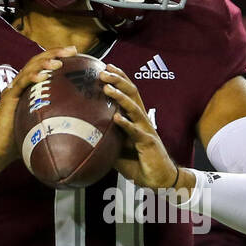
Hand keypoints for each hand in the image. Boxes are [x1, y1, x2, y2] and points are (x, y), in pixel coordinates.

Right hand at [0, 47, 75, 167]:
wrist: (0, 150)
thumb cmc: (21, 139)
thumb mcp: (43, 123)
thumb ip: (56, 116)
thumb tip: (80, 120)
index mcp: (28, 87)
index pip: (43, 65)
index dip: (57, 56)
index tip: (74, 53)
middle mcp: (19, 85)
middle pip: (37, 61)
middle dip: (55, 53)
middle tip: (72, 50)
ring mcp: (13, 90)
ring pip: (29, 69)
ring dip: (45, 63)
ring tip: (59, 61)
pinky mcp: (8, 99)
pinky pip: (21, 84)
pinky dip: (32, 78)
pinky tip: (43, 75)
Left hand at [102, 65, 178, 188]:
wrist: (160, 179)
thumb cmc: (140, 163)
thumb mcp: (118, 149)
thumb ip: (107, 138)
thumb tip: (85, 134)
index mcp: (136, 118)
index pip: (129, 93)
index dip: (119, 78)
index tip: (106, 66)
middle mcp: (142, 120)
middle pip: (132, 94)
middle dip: (118, 81)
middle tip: (103, 72)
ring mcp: (146, 130)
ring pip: (134, 108)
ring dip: (120, 97)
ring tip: (107, 88)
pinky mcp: (148, 143)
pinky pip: (135, 132)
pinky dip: (126, 124)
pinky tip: (116, 117)